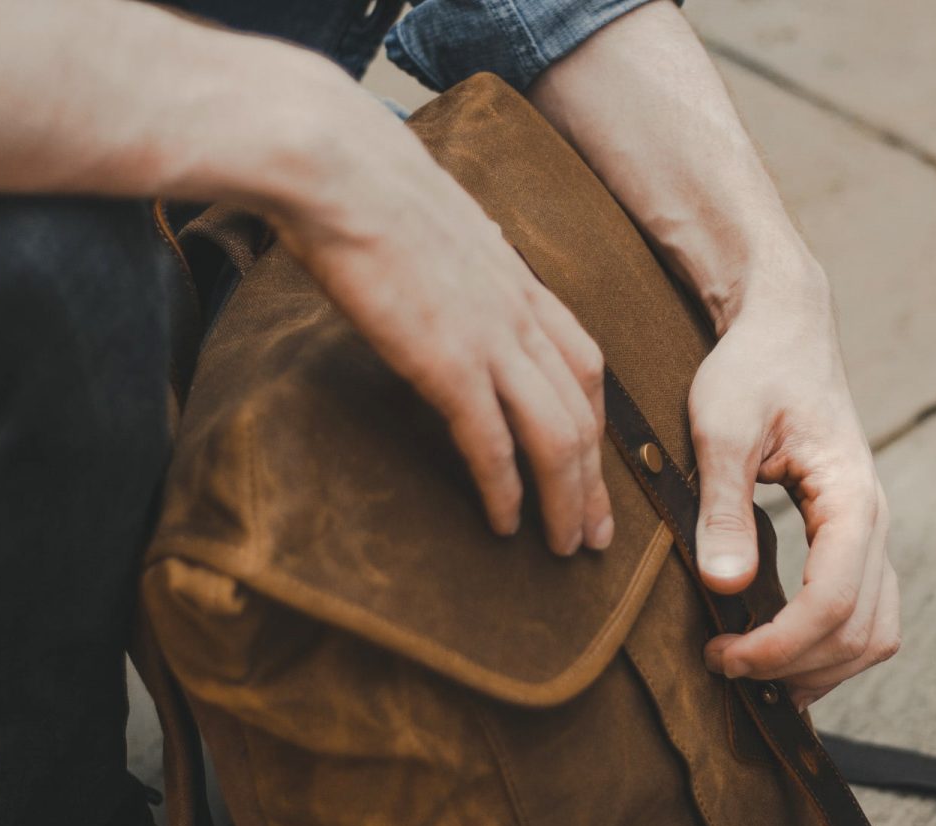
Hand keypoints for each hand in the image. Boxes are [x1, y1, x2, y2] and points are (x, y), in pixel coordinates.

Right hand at [257, 59, 611, 555]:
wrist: (337, 167)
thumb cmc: (371, 189)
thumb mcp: (444, 230)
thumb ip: (463, 270)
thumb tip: (451, 286)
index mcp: (522, 286)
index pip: (585, 367)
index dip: (598, 426)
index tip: (597, 469)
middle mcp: (522, 317)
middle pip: (585, 415)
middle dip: (596, 483)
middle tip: (596, 536)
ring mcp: (491, 341)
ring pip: (558, 438)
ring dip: (567, 499)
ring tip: (563, 547)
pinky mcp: (448, 362)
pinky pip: (493, 443)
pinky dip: (506, 489)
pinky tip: (506, 523)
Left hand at [694, 293, 900, 706]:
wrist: (785, 329)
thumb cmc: (752, 368)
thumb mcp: (722, 428)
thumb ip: (724, 506)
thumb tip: (725, 586)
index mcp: (850, 494)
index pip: (835, 601)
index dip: (781, 645)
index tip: (722, 655)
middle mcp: (875, 518)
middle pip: (862, 630)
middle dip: (796, 665)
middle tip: (724, 665)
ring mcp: (871, 530)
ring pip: (875, 631)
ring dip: (822, 667)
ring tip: (755, 675)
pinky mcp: (854, 536)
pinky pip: (866, 610)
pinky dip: (831, 646)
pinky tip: (782, 653)